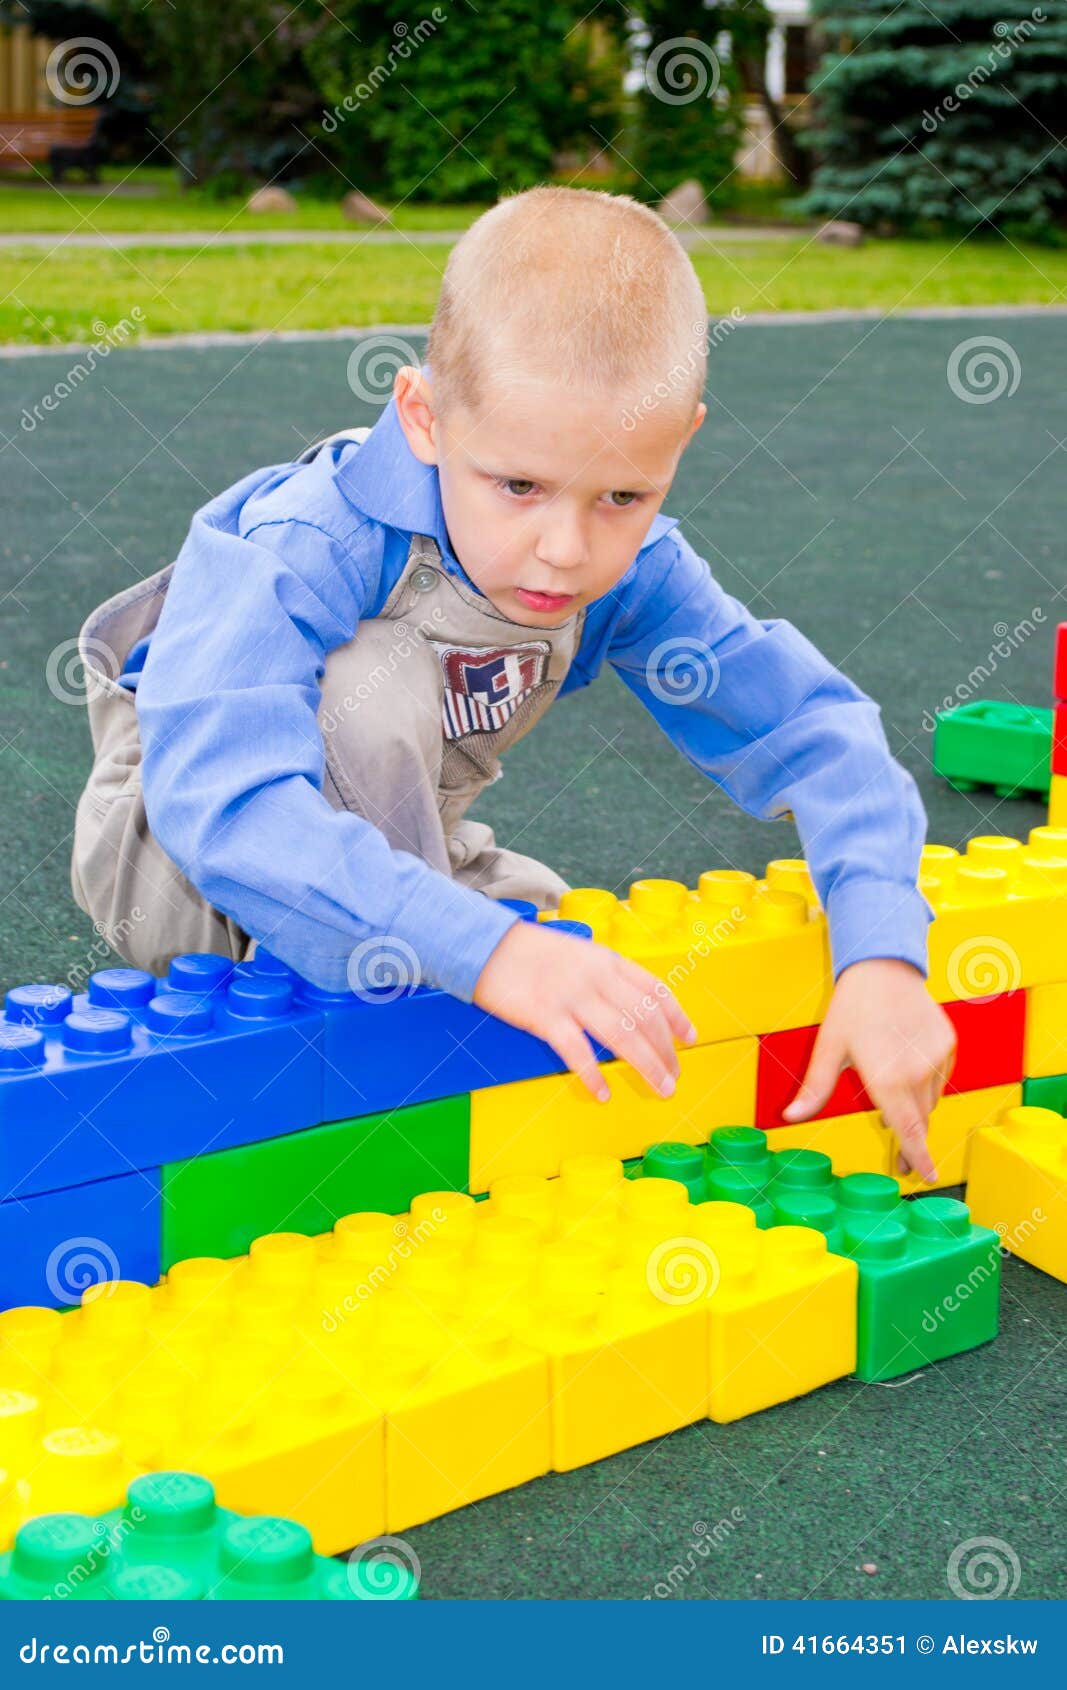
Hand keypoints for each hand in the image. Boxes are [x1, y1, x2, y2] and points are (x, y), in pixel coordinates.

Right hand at [473, 919, 696, 1100]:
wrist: (487, 945)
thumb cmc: (532, 953)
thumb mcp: (578, 954)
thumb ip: (605, 977)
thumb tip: (630, 1011)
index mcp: (607, 960)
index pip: (654, 990)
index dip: (677, 1017)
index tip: (689, 1039)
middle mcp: (596, 977)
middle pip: (644, 1019)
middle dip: (666, 1052)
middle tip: (674, 1077)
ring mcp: (571, 996)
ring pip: (622, 1036)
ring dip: (647, 1066)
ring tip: (660, 1089)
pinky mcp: (544, 1015)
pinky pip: (576, 1051)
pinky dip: (593, 1074)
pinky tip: (603, 1092)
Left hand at [782, 958, 956, 1182]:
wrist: (885, 967)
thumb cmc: (853, 1007)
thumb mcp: (828, 1048)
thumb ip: (814, 1088)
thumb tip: (790, 1116)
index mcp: (888, 1079)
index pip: (908, 1130)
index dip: (917, 1156)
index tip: (926, 1177)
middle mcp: (919, 1073)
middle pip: (920, 1120)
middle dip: (912, 1141)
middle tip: (901, 1159)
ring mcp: (938, 1058)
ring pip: (930, 1100)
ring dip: (915, 1110)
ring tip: (892, 1105)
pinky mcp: (948, 1045)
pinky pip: (940, 1078)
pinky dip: (926, 1086)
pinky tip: (907, 1075)